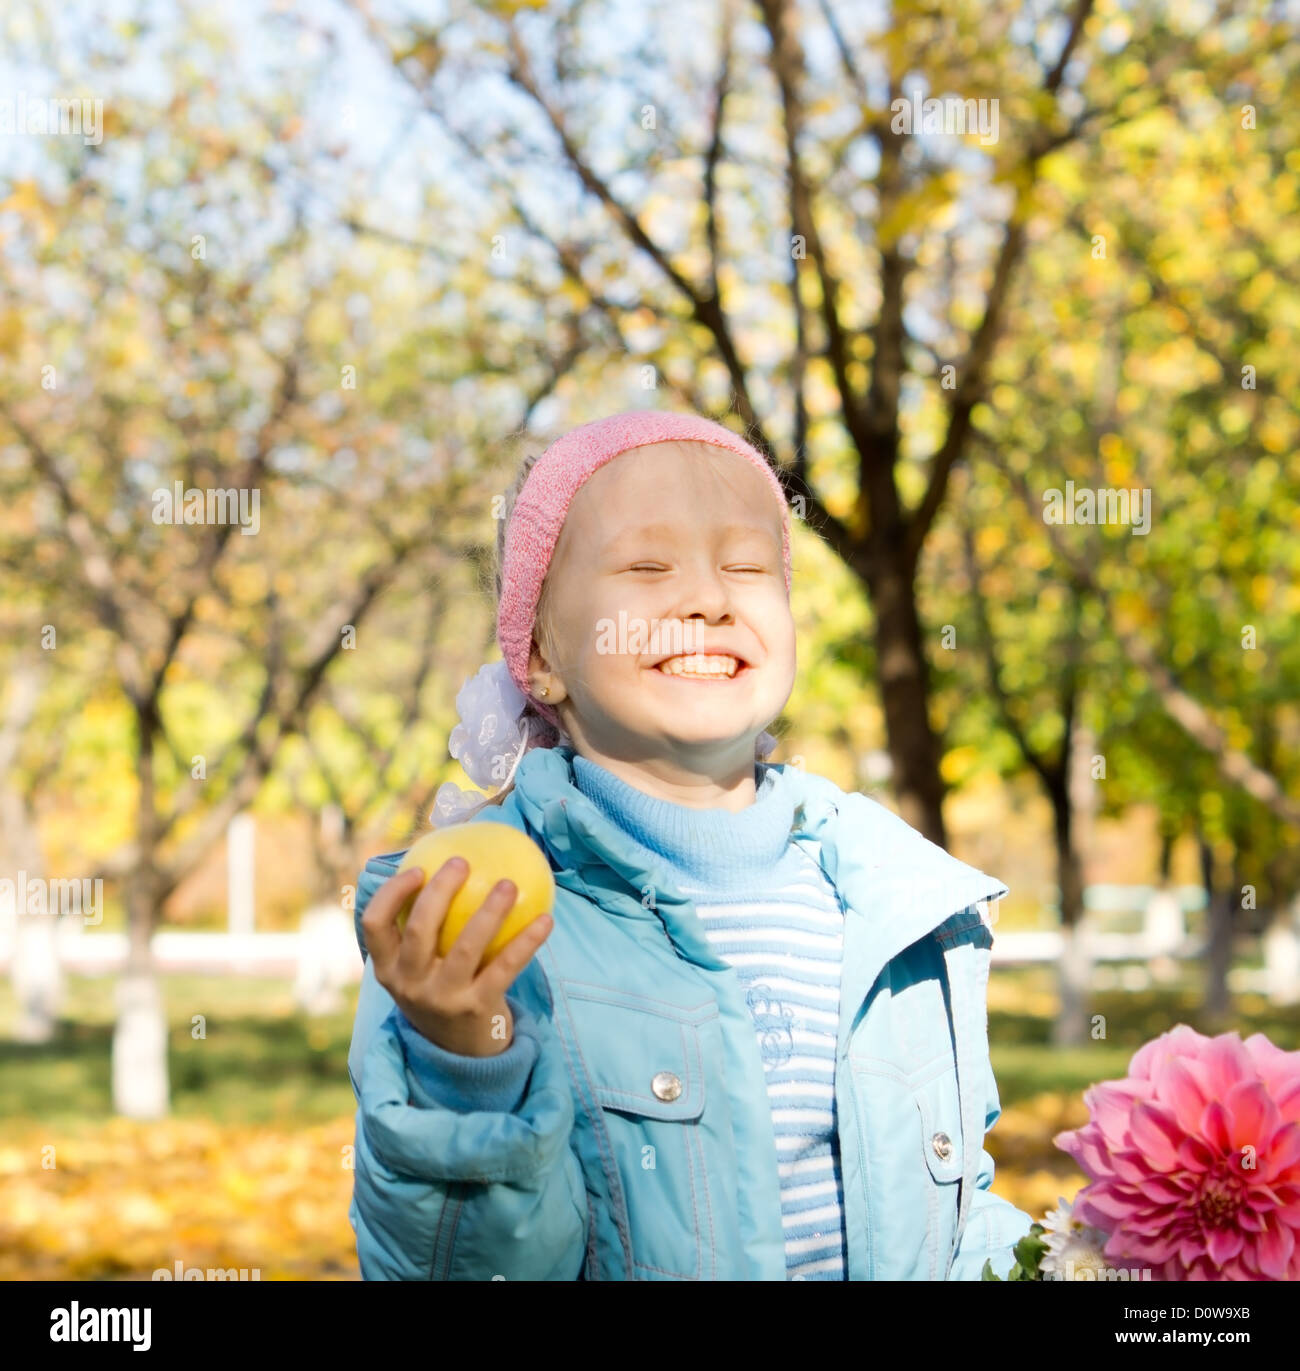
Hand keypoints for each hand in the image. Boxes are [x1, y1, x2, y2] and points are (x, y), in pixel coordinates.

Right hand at [362, 858, 554, 1056]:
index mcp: (388, 969)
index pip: (373, 925)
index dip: (391, 893)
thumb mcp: (417, 969)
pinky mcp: (477, 1008)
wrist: (461, 1052)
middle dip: (439, 891)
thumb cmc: (441, 990)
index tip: (418, 868)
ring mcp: (443, 999)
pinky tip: (545, 919)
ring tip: (507, 885)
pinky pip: (505, 967)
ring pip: (465, 947)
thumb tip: (446, 864)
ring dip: (489, 912)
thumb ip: (422, 930)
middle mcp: (410, 984)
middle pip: (419, 930)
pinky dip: (527, 941)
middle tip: (462, 862)